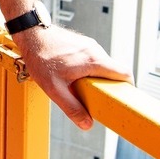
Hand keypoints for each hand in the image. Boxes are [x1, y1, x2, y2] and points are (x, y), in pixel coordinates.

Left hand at [10, 25, 127, 129]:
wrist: (31, 34)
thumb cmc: (41, 58)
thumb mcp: (55, 89)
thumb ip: (72, 108)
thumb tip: (86, 124)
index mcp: (94, 61)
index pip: (124, 73)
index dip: (128, 87)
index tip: (123, 98)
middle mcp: (95, 50)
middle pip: (114, 70)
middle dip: (110, 85)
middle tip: (100, 99)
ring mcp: (89, 45)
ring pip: (103, 64)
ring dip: (98, 77)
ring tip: (84, 88)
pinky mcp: (82, 43)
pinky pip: (93, 58)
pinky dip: (90, 69)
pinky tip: (74, 76)